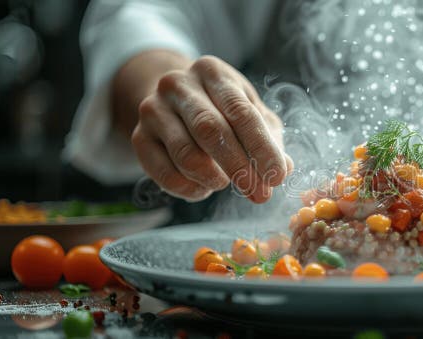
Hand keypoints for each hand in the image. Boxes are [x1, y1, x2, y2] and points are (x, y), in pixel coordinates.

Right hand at [131, 55, 292, 201]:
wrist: (174, 101)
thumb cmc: (223, 109)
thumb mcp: (252, 114)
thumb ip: (270, 140)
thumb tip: (284, 169)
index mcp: (213, 72)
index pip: (240, 111)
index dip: (261, 147)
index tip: (277, 177)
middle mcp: (178, 84)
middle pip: (211, 130)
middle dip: (239, 167)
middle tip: (258, 194)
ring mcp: (153, 109)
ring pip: (186, 153)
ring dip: (213, 178)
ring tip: (226, 184)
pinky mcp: (139, 136)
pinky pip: (163, 172)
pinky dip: (189, 188)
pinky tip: (203, 189)